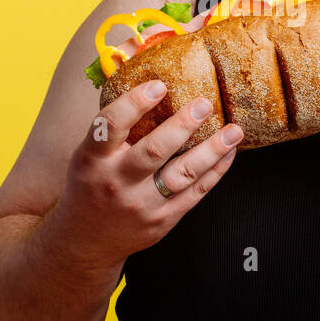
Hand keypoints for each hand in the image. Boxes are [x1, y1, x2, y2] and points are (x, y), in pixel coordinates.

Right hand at [52, 81, 243, 266]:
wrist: (84, 240)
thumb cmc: (90, 185)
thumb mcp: (86, 155)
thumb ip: (111, 127)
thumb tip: (145, 80)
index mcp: (93, 159)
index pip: (111, 125)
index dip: (135, 103)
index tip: (159, 85)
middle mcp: (116, 182)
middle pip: (154, 151)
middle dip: (183, 125)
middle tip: (205, 103)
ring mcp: (141, 204)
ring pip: (182, 174)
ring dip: (213, 150)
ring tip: (235, 130)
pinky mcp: (161, 220)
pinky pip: (194, 193)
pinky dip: (215, 172)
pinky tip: (228, 153)